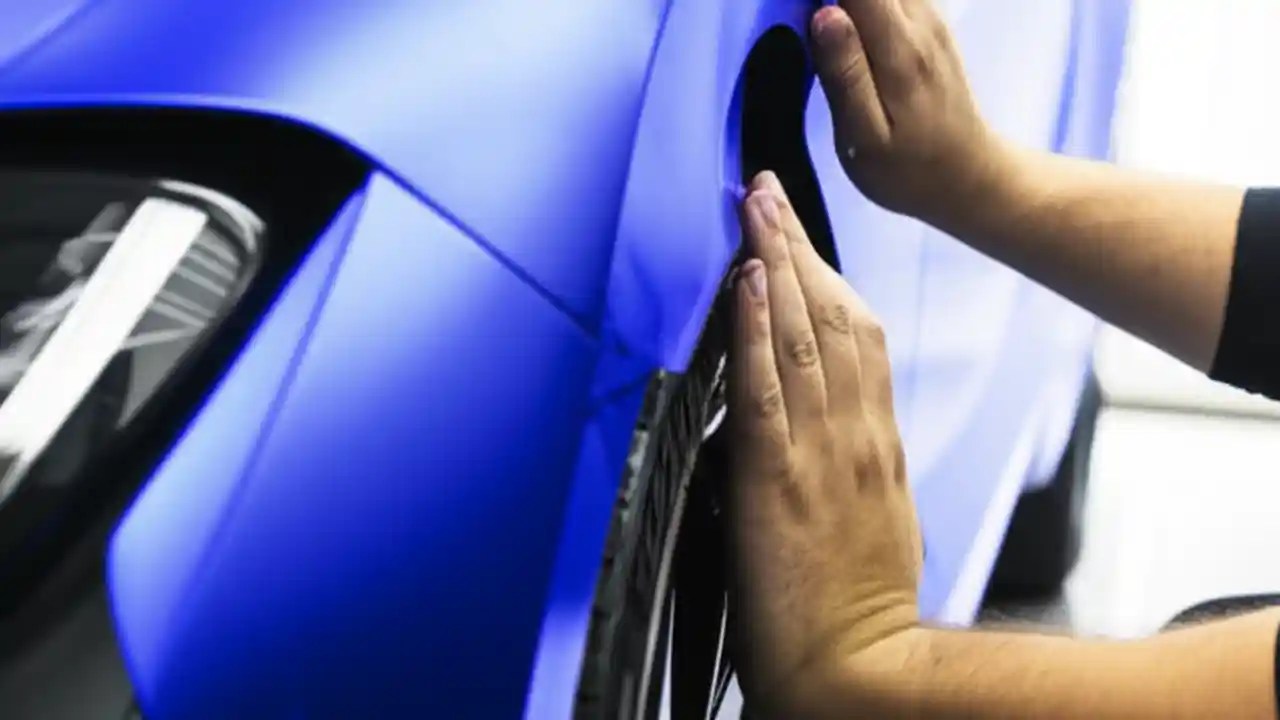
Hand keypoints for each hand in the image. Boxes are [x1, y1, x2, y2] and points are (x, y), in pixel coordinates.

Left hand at [727, 172, 922, 716]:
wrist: (861, 668)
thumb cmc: (864, 605)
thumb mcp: (881, 520)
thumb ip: (864, 466)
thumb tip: (845, 429)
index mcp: (876, 443)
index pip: (857, 337)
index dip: (827, 276)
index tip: (802, 235)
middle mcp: (854, 433)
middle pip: (830, 316)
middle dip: (797, 245)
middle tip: (767, 190)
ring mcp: (818, 451)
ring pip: (800, 336)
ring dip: (775, 263)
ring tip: (754, 207)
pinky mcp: (776, 477)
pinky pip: (767, 387)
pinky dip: (754, 329)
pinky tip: (745, 283)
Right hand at [809, 0, 1009, 226]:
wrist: (967, 176)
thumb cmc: (907, 168)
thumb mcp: (865, 138)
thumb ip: (844, 75)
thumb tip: (823, 14)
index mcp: (900, 47)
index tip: (801, 14)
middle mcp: (921, 18)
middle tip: (808, 25)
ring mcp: (931, 16)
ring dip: (852, 2)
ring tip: (825, 29)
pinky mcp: (931, 21)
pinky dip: (869, 5)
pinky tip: (852, 28)